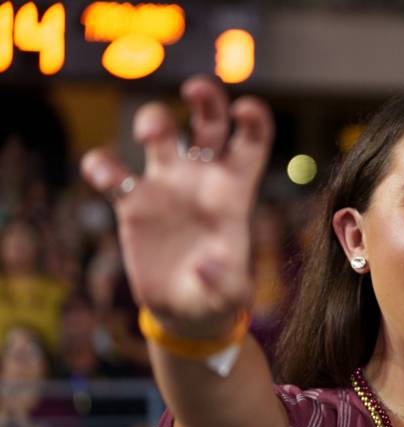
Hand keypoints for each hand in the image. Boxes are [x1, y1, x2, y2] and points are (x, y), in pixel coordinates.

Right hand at [80, 76, 273, 335]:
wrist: (186, 313)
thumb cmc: (219, 299)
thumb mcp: (231, 297)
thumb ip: (225, 282)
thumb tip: (205, 264)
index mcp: (234, 193)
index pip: (251, 142)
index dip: (252, 118)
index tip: (244, 108)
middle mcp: (202, 179)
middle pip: (208, 121)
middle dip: (205, 97)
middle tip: (195, 88)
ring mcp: (166, 187)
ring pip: (160, 132)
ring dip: (154, 119)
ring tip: (151, 134)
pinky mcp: (133, 204)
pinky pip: (112, 172)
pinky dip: (102, 165)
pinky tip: (104, 175)